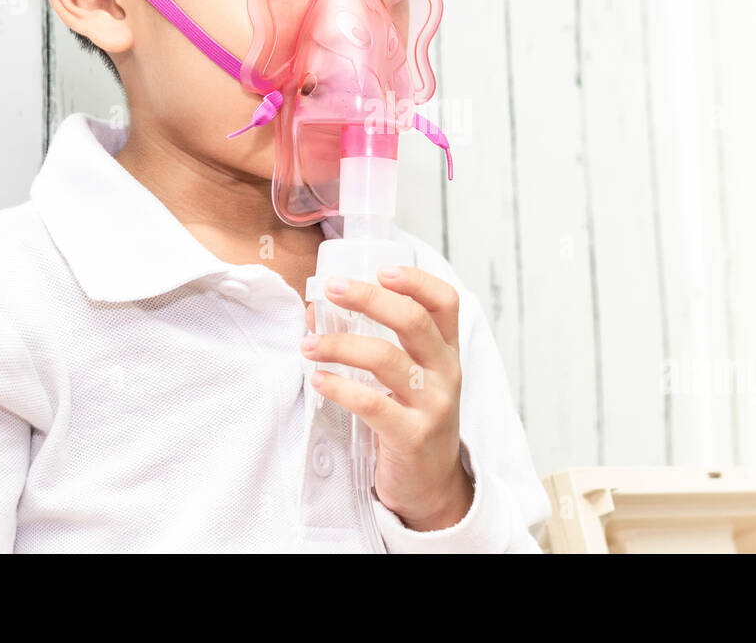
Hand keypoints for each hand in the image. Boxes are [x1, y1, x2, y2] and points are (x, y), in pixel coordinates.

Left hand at [302, 265, 472, 530]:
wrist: (432, 487)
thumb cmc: (412, 421)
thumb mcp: (410, 379)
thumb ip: (376, 344)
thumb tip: (317, 312)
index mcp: (447, 352)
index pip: (445, 302)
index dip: (415, 280)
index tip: (380, 269)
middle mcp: (446, 373)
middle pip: (413, 321)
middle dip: (369, 298)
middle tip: (332, 289)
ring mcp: (432, 405)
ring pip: (387, 359)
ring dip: (341, 345)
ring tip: (309, 344)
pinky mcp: (411, 436)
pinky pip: (372, 404)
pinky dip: (340, 387)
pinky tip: (319, 380)